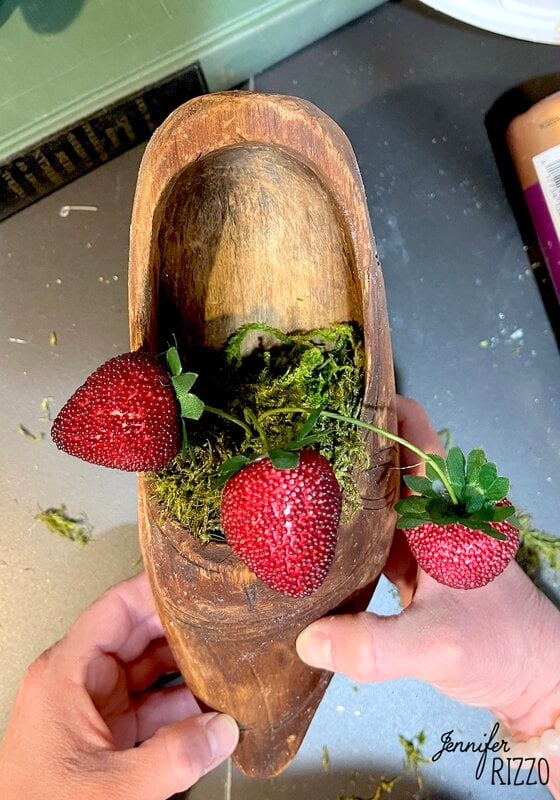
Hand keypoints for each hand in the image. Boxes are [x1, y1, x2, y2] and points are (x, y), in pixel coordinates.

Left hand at [0, 572, 238, 799]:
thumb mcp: (110, 786)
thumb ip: (173, 757)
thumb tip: (223, 731)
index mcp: (65, 672)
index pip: (116, 608)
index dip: (157, 590)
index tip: (196, 582)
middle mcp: (79, 680)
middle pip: (138, 633)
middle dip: (183, 627)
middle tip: (225, 618)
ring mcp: (94, 707)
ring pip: (150, 669)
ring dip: (189, 667)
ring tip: (228, 659)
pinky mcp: (108, 735)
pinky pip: (152, 705)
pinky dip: (183, 704)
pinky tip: (213, 705)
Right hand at [297, 397, 559, 756]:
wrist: (532, 678)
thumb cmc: (502, 646)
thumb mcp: (438, 645)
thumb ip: (374, 646)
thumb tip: (309, 640)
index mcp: (444, 509)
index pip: (414, 437)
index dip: (380, 410)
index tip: (334, 398)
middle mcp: (432, 515)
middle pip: (385, 464)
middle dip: (344, 448)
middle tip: (293, 441)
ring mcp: (421, 542)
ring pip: (375, 500)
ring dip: (342, 491)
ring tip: (293, 480)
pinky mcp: (413, 570)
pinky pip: (371, 539)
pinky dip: (345, 534)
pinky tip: (314, 540)